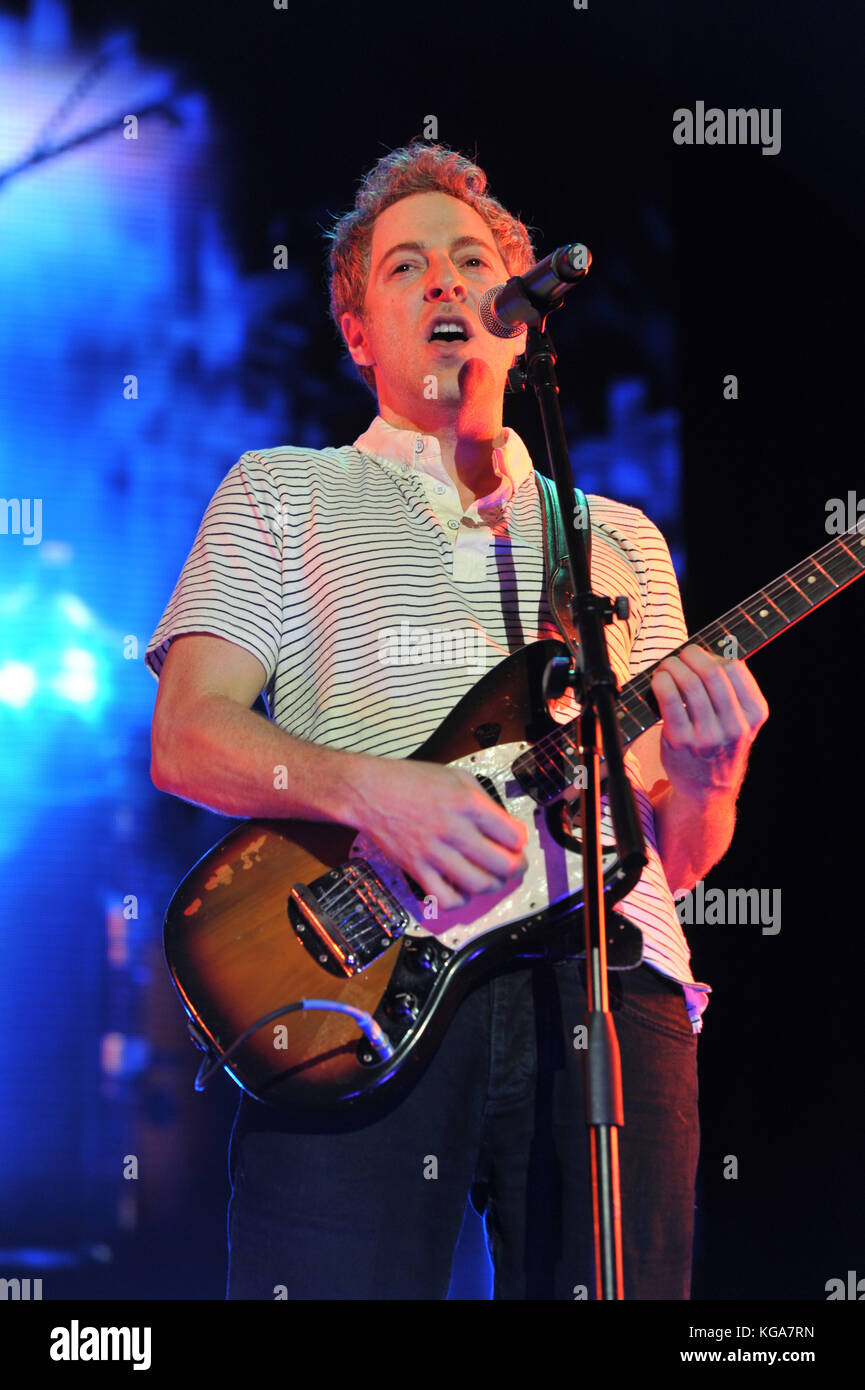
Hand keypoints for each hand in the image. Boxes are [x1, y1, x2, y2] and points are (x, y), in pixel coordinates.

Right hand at [348, 756, 527, 910]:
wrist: (370, 792)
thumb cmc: (412, 780)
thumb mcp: (456, 776)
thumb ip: (485, 801)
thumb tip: (507, 828)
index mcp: (467, 804)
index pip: (513, 835)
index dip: (520, 842)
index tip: (516, 841)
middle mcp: (454, 830)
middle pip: (502, 865)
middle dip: (516, 868)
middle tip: (514, 865)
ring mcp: (434, 853)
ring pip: (479, 885)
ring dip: (493, 886)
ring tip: (491, 878)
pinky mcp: (416, 869)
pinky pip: (446, 898)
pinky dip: (460, 900)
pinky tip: (462, 890)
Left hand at [649, 644, 768, 797]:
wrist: (708, 788)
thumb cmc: (721, 745)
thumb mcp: (741, 720)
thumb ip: (733, 690)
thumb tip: (710, 652)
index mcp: (754, 714)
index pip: (735, 668)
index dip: (714, 655)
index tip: (702, 658)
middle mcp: (735, 725)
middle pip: (712, 672)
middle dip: (691, 655)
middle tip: (681, 656)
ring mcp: (708, 735)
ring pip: (689, 682)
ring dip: (673, 666)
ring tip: (667, 667)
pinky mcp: (681, 740)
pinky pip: (668, 699)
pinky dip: (661, 682)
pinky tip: (659, 681)